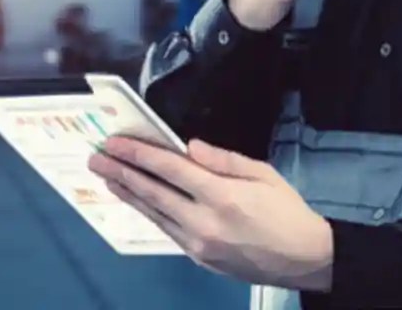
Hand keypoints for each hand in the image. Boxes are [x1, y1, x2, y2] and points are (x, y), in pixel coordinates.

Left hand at [87, 136, 333, 291]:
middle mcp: (204, 221)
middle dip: (121, 172)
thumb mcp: (262, 174)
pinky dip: (147, 212)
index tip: (115, 142)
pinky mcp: (198, 258)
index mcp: (222, 196)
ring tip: (106, 176)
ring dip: (127, 193)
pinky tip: (135, 200)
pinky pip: (166, 229)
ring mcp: (198, 244)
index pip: (169, 169)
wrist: (305, 259)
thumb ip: (223, 159)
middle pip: (152, 192)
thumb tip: (189, 146)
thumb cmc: (286, 211)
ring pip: (153, 213)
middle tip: (96, 158)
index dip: (139, 154)